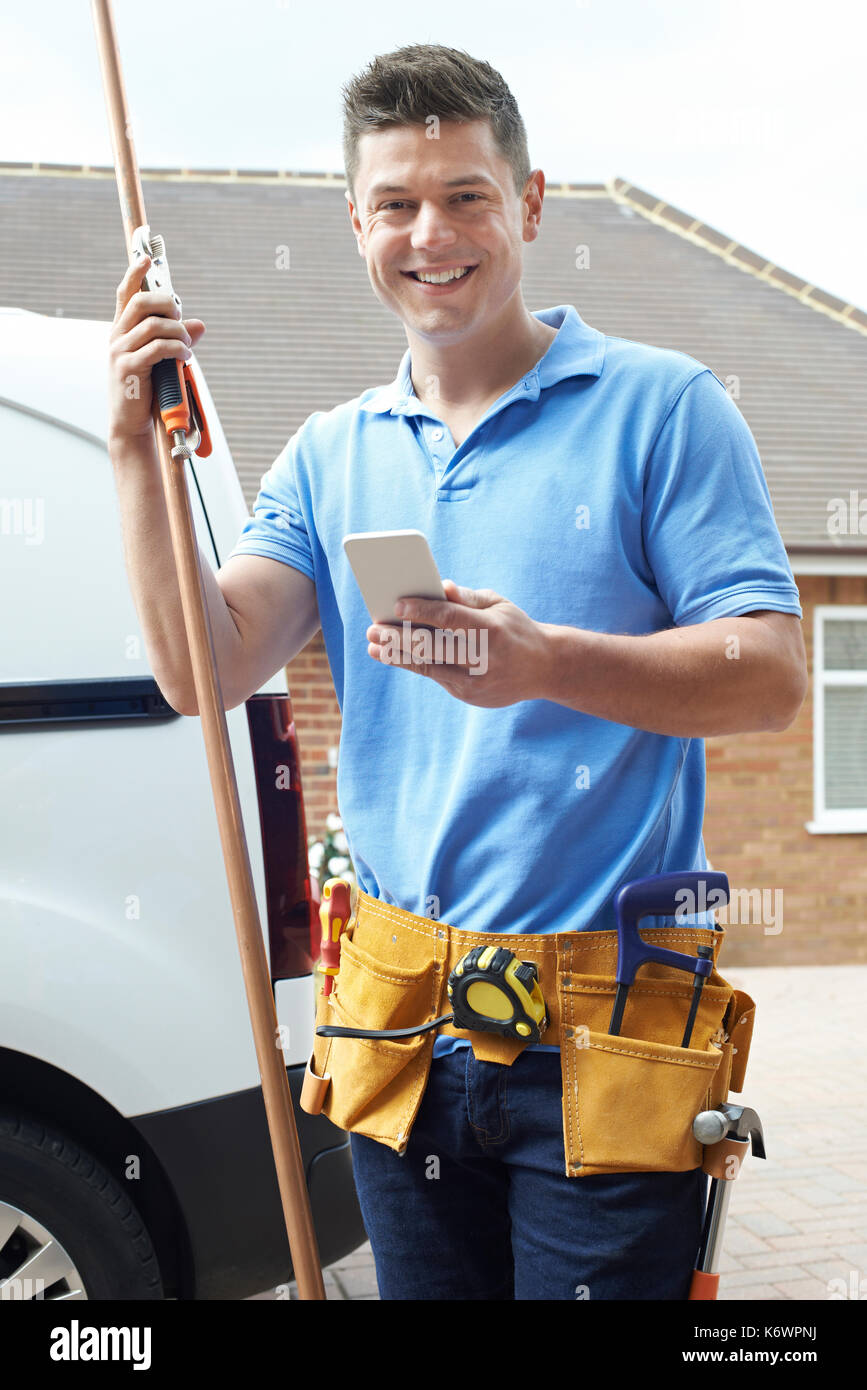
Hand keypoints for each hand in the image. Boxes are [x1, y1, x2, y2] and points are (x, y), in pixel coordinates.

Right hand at [108, 255, 205, 443]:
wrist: (130, 423)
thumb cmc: (146, 390)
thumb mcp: (162, 360)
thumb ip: (177, 340)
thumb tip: (200, 324)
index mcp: (122, 330)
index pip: (125, 293)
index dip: (135, 273)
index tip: (147, 258)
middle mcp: (116, 336)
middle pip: (140, 301)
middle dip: (167, 303)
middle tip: (181, 318)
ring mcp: (119, 352)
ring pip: (152, 324)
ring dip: (178, 330)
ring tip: (187, 344)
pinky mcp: (128, 369)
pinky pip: (157, 348)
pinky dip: (177, 348)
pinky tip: (185, 356)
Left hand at [366, 579, 551, 707]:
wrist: (545, 668)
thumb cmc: (515, 628)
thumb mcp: (499, 605)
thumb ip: (467, 598)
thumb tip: (439, 587)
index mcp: (492, 629)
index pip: (450, 618)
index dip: (421, 611)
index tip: (395, 605)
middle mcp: (484, 658)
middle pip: (434, 647)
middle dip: (399, 639)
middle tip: (373, 630)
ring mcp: (477, 681)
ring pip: (430, 667)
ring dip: (398, 656)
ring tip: (374, 647)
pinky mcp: (470, 695)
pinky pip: (437, 677)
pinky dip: (415, 665)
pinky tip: (394, 656)